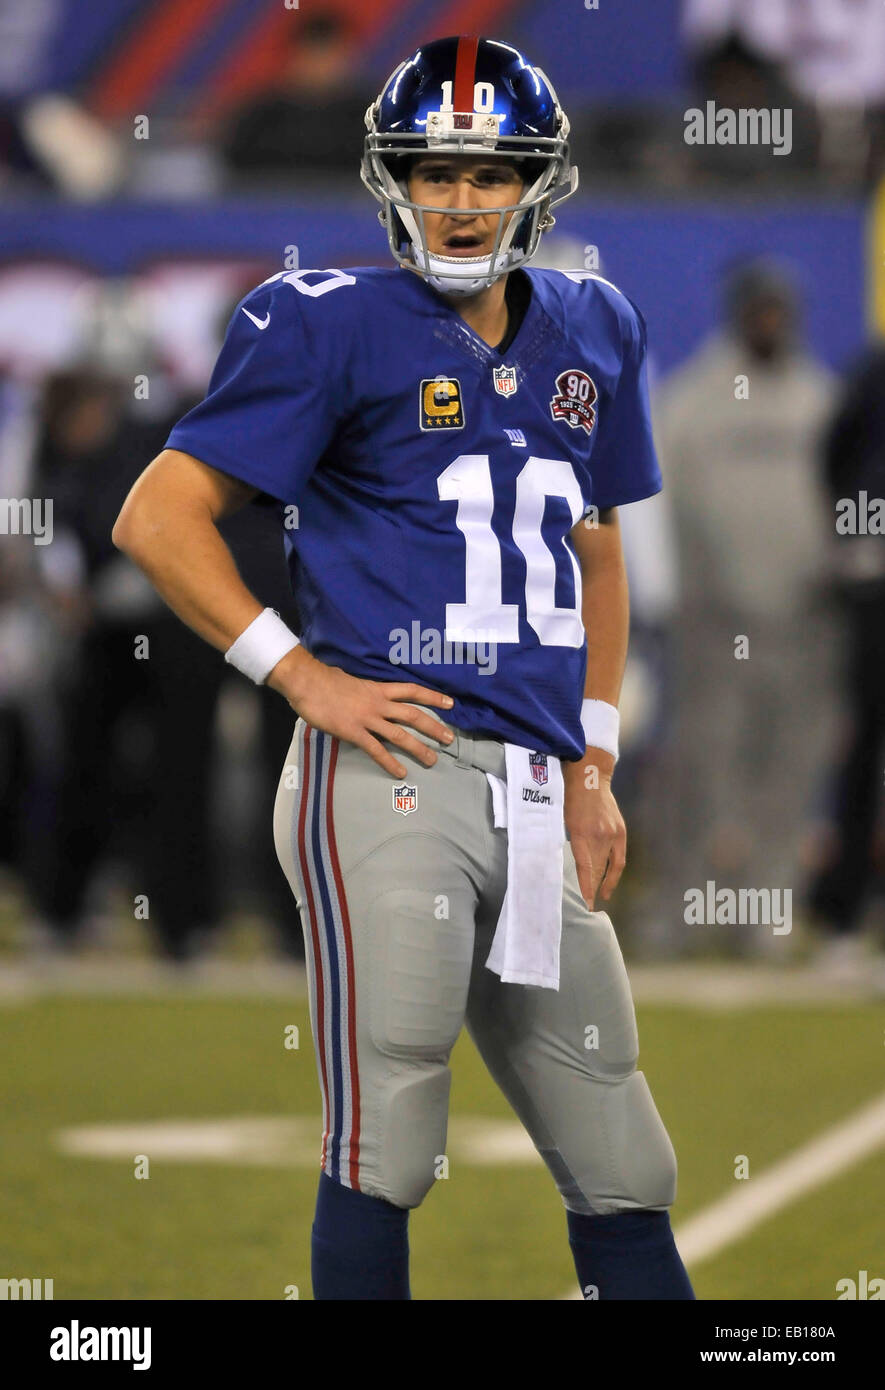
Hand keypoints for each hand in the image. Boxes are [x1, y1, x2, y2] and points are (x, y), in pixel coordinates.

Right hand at [267, 645, 454, 776]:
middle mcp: (378, 703)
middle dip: (434, 727)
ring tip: (432, 760)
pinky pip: (376, 750)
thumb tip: (369, 694)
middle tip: (449, 739)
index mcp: (378, 689)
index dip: (433, 697)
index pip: (412, 691)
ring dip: (418, 748)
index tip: (451, 704)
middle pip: (413, 715)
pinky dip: (390, 762)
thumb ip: (365, 691)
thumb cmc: (325, 680)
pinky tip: (400, 772)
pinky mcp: (354, 732)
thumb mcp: (352, 681)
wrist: (307, 682)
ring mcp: (367, 718)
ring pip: (400, 735)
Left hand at [563, 755, 626, 909]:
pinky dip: (614, 870)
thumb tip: (573, 863)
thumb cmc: (570, 796)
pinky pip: (618, 856)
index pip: (585, 867)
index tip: (587, 901)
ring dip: (604, 881)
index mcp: (582, 833)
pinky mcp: (620, 830)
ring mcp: (612, 833)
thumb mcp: (564, 820)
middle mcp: (599, 835)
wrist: (590, 777)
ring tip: (600, 896)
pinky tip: (610, 881)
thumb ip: (571, 841)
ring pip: (609, 864)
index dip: (586, 887)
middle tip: (589, 904)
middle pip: (598, 869)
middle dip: (594, 888)